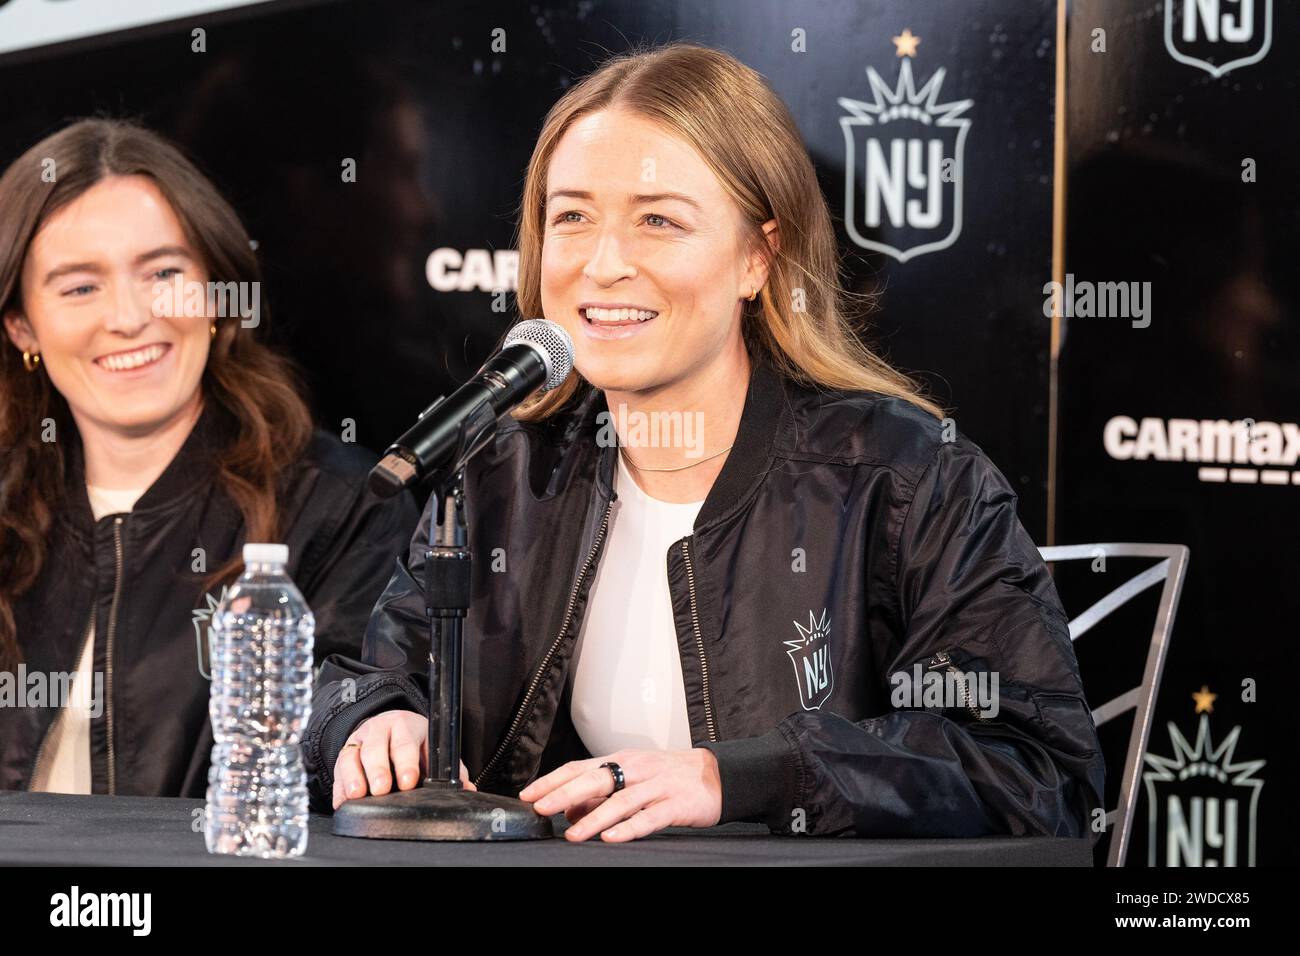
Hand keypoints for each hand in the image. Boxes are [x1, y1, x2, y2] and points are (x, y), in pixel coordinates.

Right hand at [332, 709, 475, 809]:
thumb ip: (450, 770)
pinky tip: (343, 802)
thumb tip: (469, 790)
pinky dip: (339, 787)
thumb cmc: (416, 743)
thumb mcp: (433, 750)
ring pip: (352, 756)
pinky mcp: (344, 754)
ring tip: (358, 795)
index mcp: (407, 726)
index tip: (408, 781)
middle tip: (381, 789)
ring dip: (354, 777)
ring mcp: (359, 741)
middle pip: (376, 748)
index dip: (406, 763)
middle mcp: (380, 730)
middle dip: (378, 770)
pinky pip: (339, 770)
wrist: (389, 725)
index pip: (406, 743)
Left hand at [517, 749, 721, 842]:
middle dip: (564, 794)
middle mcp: (635, 769)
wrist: (717, 775)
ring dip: (593, 819)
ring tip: (572, 834)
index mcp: (621, 760)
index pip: (578, 767)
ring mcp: (656, 786)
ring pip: (619, 801)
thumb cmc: (669, 776)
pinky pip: (648, 818)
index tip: (528, 795)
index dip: (552, 781)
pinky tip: (612, 838)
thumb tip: (569, 810)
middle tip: (540, 808)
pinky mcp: (675, 804)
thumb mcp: (633, 778)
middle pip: (594, 780)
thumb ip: (601, 793)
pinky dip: (628, 829)